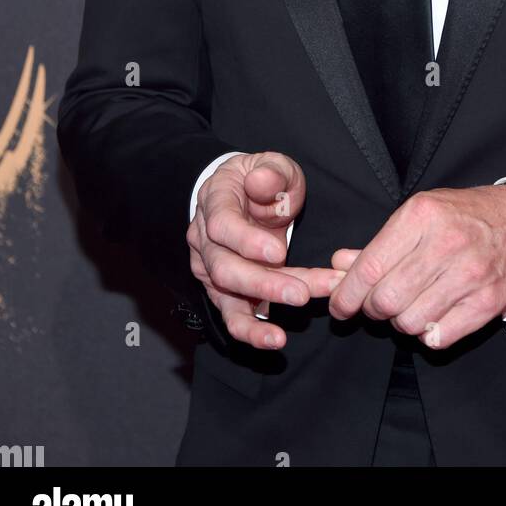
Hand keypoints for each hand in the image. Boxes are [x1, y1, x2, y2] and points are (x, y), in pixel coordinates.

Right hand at [186, 151, 344, 349]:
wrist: (246, 192)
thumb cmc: (262, 179)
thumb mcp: (272, 165)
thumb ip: (271, 172)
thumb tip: (261, 183)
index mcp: (215, 202)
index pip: (222, 225)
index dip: (247, 241)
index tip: (279, 251)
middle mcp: (204, 239)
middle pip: (223, 268)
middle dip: (262, 284)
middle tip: (301, 293)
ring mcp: (210, 267)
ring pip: (226, 297)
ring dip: (256, 317)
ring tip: (280, 335)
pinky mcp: (223, 290)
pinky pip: (232, 314)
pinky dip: (251, 331)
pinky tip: (274, 340)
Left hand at [327, 184, 505, 349]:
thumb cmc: (467, 216)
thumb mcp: (420, 215)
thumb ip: (378, 245)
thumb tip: (338, 266)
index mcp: (422, 216)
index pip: (370, 267)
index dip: (347, 294)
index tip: (340, 306)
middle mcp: (446, 244)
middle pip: (385, 300)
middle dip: (372, 309)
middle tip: (378, 304)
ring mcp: (470, 274)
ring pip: (409, 322)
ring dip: (402, 321)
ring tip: (411, 304)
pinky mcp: (488, 302)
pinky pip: (439, 337)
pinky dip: (429, 334)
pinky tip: (434, 316)